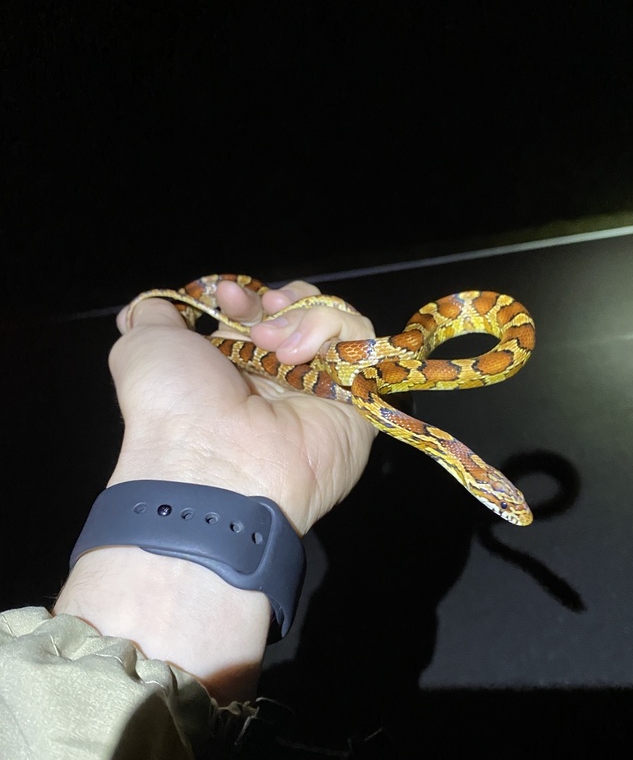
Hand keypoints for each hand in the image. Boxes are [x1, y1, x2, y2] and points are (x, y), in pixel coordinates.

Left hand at [55, 278, 375, 698]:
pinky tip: (298, 354)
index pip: (260, 318)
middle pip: (304, 315)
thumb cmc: (174, 405)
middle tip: (261, 315)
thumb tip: (149, 307)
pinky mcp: (358, 400)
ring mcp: (322, 391)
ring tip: (274, 343)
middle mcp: (282, 381)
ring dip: (304, 317)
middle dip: (283, 302)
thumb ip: (152, 318)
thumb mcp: (142, 349)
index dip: (248, 299)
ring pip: (337, 323)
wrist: (213, 463)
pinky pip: (362, 345)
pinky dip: (331, 332)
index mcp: (235, 371)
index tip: (229, 296)